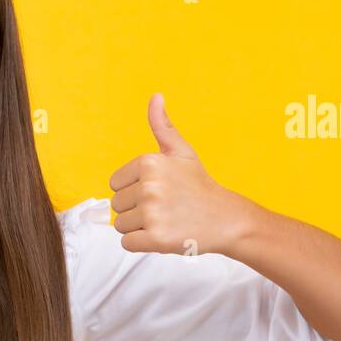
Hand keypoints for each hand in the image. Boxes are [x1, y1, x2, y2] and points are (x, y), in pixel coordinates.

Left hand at [91, 94, 256, 255]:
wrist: (226, 219)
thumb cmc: (198, 185)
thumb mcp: (181, 152)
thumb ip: (162, 126)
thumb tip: (155, 96)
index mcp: (148, 162)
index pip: (114, 184)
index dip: (132, 189)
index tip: (157, 190)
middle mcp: (149, 186)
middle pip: (116, 205)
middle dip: (136, 209)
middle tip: (164, 207)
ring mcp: (152, 213)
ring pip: (120, 225)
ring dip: (139, 227)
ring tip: (165, 220)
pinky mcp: (156, 238)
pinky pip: (127, 243)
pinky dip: (142, 243)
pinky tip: (163, 234)